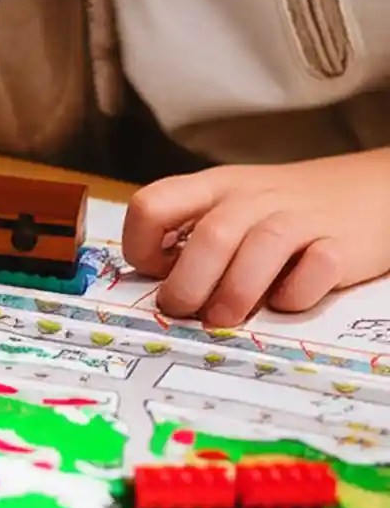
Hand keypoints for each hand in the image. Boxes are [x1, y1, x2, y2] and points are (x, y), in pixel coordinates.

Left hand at [121, 149, 389, 327]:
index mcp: (213, 188)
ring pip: (262, 247)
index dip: (141, 244)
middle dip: (189, 283)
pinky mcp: (344, 243)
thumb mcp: (228, 208)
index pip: (153, 204)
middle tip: (184, 311)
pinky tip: (285, 302)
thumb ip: (191, 241)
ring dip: (235, 293)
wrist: (372, 189)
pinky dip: (298, 292)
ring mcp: (301, 218)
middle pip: (211, 235)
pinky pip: (319, 267)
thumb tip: (158, 294)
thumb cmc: (282, 211)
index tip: (156, 271)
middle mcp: (253, 198)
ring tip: (222, 320)